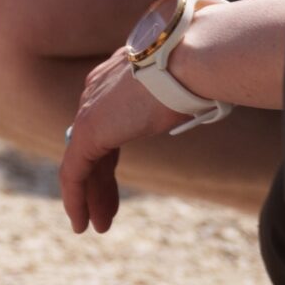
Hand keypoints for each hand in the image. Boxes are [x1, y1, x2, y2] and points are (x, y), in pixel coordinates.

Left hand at [61, 29, 202, 233]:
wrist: (192, 58)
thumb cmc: (203, 68)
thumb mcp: (189, 84)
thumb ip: (183, 96)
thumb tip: (210, 98)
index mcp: (115, 78)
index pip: (105, 124)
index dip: (107, 157)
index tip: (113, 183)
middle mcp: (96, 91)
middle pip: (92, 145)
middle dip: (98, 182)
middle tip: (105, 213)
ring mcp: (90, 109)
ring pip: (81, 163)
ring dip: (89, 197)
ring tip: (95, 226)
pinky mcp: (89, 129)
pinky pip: (73, 171)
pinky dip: (75, 198)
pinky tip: (82, 221)